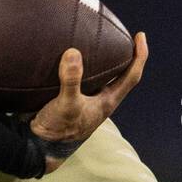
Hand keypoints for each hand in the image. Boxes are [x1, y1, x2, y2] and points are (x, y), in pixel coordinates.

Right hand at [31, 32, 147, 173]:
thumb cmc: (59, 129)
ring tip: (102, 42)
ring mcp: (88, 101)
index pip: (131, 76)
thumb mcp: (66, 104)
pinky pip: (86, 79)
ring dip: (106, 61)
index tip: (141, 36)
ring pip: (104, 77)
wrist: (40, 146)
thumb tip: (74, 52)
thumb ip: (71, 80)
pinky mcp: (73, 99)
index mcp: (107, 102)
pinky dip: (87, 66)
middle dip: (125, 56)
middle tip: (123, 36)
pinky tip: (77, 58)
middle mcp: (101, 101)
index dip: (139, 56)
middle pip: (121, 76)